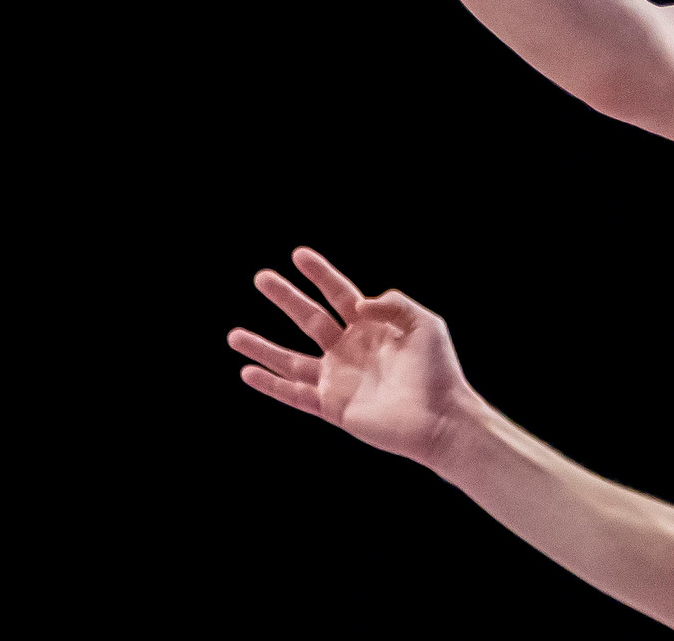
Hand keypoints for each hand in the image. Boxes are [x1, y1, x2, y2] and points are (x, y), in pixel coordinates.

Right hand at [228, 247, 477, 469]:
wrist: (440, 419)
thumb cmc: (438, 371)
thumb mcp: (424, 324)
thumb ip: (394, 304)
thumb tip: (358, 303)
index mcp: (372, 327)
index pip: (339, 294)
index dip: (320, 274)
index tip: (298, 254)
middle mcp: (350, 350)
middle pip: (309, 319)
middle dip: (285, 298)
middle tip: (261, 278)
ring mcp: (339, 379)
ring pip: (291, 360)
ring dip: (262, 348)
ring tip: (233, 335)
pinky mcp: (333, 407)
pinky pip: (295, 395)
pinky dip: (271, 385)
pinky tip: (248, 373)